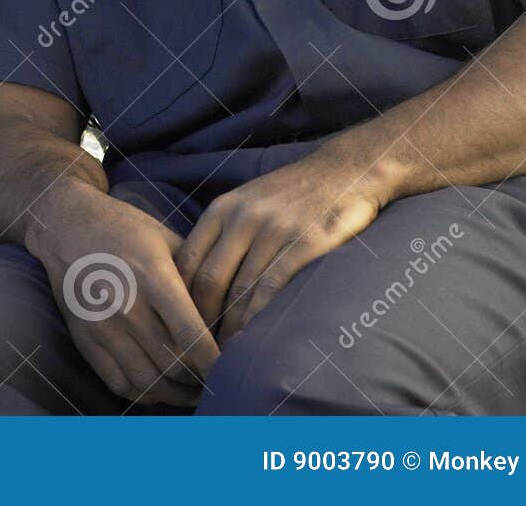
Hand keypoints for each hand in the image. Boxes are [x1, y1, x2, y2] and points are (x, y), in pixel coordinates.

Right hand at [32, 185, 218, 407]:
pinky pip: (120, 383)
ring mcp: (102, 326)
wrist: (66, 225)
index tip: (231, 369)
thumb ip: (195, 276)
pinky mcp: (84, 339)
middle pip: (174, 365)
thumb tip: (226, 318)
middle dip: (201, 381)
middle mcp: (126, 306)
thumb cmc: (125, 228)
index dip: (216, 363)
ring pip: (149, 382)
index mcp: (153, 278)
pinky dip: (145, 394)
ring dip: (176, 395)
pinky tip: (161, 388)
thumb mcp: (166, 239)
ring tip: (193, 391)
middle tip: (217, 381)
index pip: (192, 338)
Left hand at [174, 150, 382, 346]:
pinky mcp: (304, 242)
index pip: (186, 262)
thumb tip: (194, 281)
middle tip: (201, 351)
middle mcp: (242, 217)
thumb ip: (222, 233)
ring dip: (230, 328)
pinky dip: (258, 318)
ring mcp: (274, 229)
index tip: (181, 327)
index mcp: (222, 209)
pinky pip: (272, 287)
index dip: (178, 300)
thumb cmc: (293, 194)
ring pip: (240, 290)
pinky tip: (254, 338)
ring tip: (226, 355)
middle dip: (201, 321)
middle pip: (208, 280)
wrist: (346, 171)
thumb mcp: (247, 201)